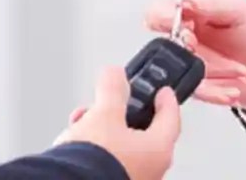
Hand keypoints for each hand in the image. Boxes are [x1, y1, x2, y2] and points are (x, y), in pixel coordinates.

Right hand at [55, 66, 180, 179]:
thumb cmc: (96, 163)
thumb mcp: (104, 114)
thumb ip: (112, 90)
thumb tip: (115, 75)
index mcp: (159, 150)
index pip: (171, 118)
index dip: (166, 100)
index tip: (164, 92)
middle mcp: (150, 170)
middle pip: (142, 133)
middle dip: (121, 114)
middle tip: (110, 103)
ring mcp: (132, 179)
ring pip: (121, 148)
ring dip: (103, 132)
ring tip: (82, 123)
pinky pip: (107, 163)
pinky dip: (95, 151)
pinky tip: (74, 145)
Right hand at [144, 0, 245, 120]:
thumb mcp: (237, 11)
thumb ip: (210, 5)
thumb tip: (184, 2)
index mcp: (189, 16)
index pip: (159, 11)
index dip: (160, 16)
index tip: (174, 19)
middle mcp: (183, 40)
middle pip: (164, 43)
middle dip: (183, 45)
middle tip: (197, 44)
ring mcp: (188, 66)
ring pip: (182, 71)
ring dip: (210, 70)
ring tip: (237, 69)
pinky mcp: (195, 89)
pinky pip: (196, 92)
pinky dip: (216, 92)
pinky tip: (232, 88)